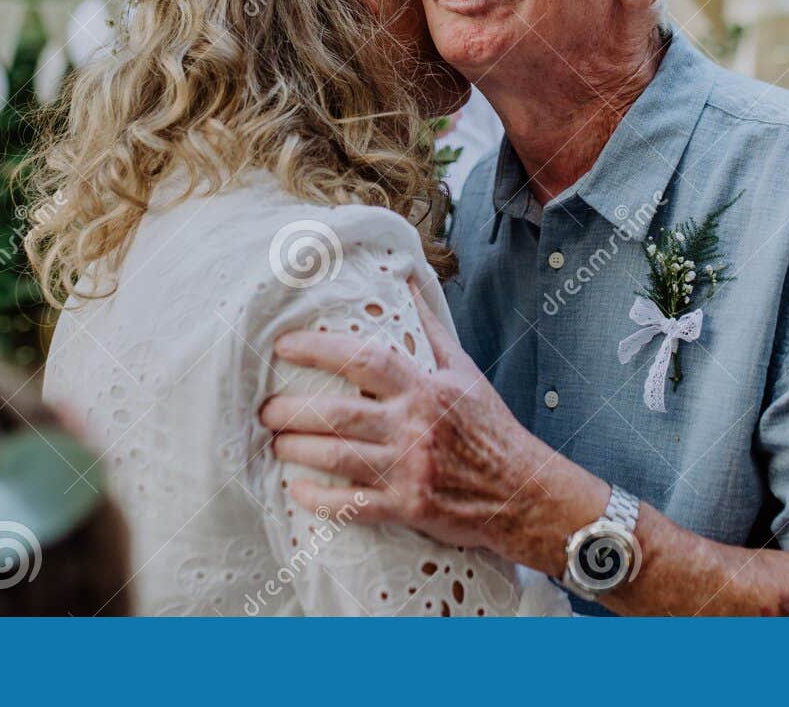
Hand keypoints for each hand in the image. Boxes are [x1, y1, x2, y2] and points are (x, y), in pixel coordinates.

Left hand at [258, 278, 590, 559]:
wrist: (523, 491)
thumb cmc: (490, 428)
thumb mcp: (465, 370)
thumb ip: (429, 329)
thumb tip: (408, 280)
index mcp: (424, 388)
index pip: (363, 359)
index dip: (318, 349)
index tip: (284, 346)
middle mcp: (413, 426)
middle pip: (337, 414)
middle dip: (291, 411)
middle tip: (266, 409)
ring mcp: (409, 469)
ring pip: (337, 457)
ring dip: (296, 450)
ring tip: (275, 443)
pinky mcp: (409, 508)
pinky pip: (353, 506)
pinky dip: (321, 500)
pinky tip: (298, 491)